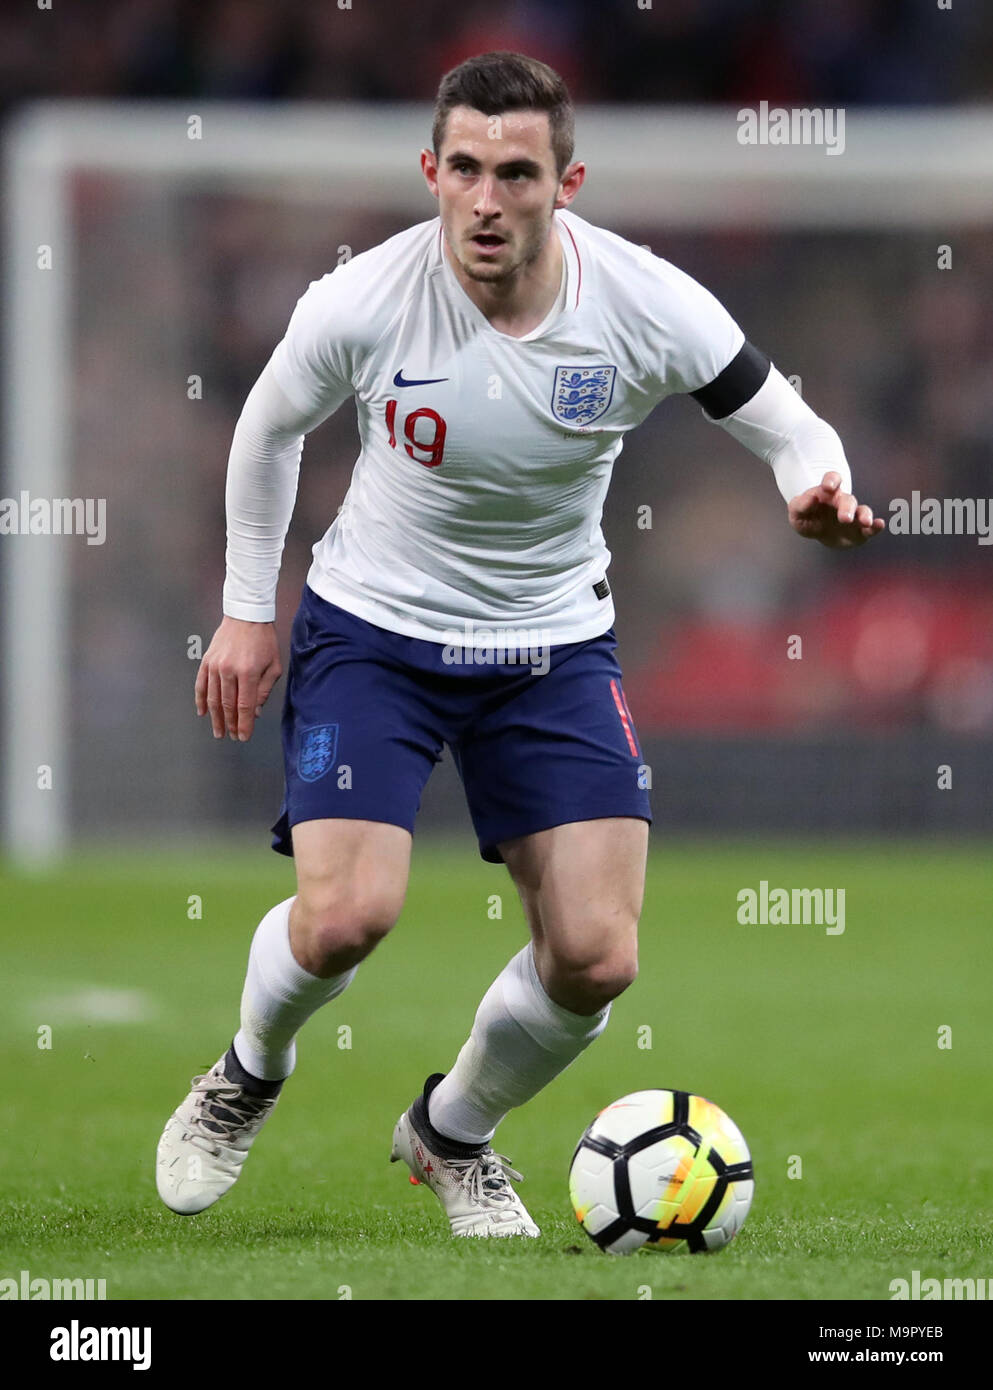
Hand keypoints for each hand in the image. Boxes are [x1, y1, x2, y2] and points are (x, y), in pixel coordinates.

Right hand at [194, 617, 281, 741]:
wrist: (246, 616)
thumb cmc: (264, 641)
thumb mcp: (273, 666)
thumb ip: (263, 690)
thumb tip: (255, 712)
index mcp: (248, 672)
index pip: (244, 706)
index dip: (244, 724)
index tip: (243, 737)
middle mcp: (229, 670)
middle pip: (228, 705)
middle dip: (230, 724)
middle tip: (232, 736)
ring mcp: (215, 665)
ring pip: (213, 698)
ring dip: (216, 717)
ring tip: (218, 731)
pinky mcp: (207, 661)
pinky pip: (201, 684)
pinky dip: (201, 700)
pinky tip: (203, 712)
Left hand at [788, 471, 885, 547]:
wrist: (818, 531)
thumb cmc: (806, 517)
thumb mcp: (797, 512)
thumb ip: (800, 504)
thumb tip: (812, 497)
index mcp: (827, 493)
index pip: (832, 479)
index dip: (832, 480)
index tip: (828, 487)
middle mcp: (842, 501)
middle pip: (848, 500)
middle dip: (847, 508)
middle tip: (844, 519)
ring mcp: (853, 515)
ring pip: (862, 511)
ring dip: (865, 515)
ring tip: (865, 522)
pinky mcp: (860, 530)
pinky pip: (870, 527)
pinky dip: (876, 526)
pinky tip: (879, 525)